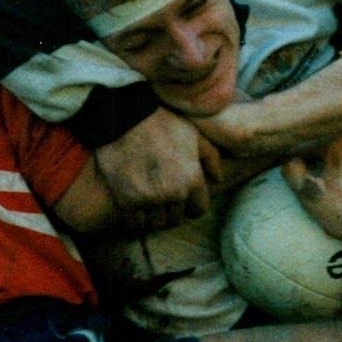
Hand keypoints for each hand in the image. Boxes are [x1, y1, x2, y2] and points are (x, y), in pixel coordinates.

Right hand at [95, 107, 217, 232]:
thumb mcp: (194, 134)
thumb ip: (211, 158)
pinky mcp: (126, 201)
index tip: (184, 199)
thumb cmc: (161, 122)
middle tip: (165, 202)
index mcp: (192, 179)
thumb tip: (216, 179)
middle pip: (176, 220)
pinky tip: (135, 209)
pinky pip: (134, 224)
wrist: (124, 117)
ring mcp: (149, 199)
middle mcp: (173, 194)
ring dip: (154, 218)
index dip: (192, 205)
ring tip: (150, 207)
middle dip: (173, 212)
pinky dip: (135, 220)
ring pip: (155, 224)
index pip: (199, 209)